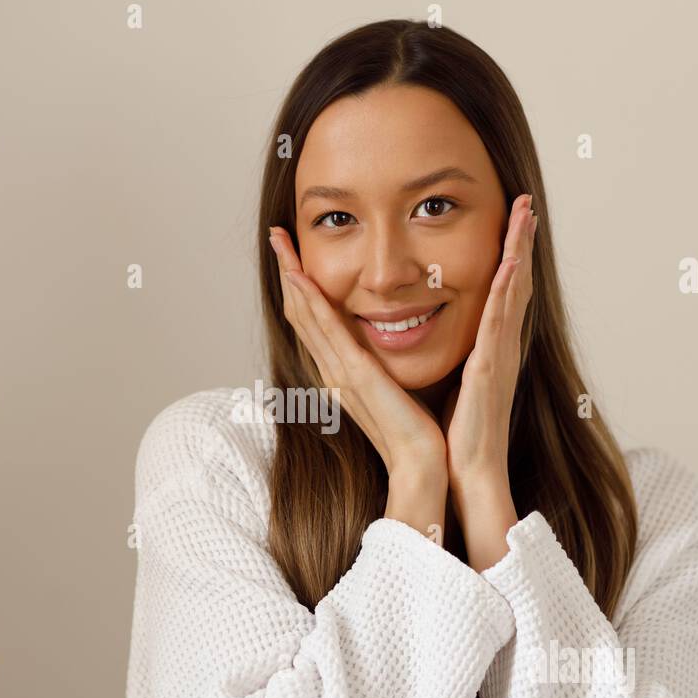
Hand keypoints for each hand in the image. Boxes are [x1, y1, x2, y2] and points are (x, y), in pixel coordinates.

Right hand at [268, 226, 446, 532]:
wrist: (422, 463)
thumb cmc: (416, 430)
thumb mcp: (395, 386)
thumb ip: (384, 363)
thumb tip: (390, 336)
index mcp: (343, 371)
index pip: (314, 320)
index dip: (300, 285)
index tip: (293, 253)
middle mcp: (333, 369)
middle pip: (301, 312)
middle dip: (287, 271)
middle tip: (275, 235)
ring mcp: (339, 372)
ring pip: (306, 315)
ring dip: (291, 276)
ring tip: (280, 243)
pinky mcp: (354, 376)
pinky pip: (327, 332)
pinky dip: (311, 302)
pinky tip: (299, 276)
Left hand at [442, 194, 535, 491]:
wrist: (464, 472)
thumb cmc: (453, 436)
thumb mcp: (450, 383)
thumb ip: (448, 356)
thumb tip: (418, 337)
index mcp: (487, 349)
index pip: (497, 292)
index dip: (507, 256)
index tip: (508, 222)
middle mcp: (498, 346)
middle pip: (512, 282)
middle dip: (520, 241)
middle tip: (525, 202)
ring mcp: (498, 354)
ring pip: (512, 291)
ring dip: (520, 249)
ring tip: (525, 212)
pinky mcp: (490, 367)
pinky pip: (499, 321)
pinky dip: (508, 290)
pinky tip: (513, 262)